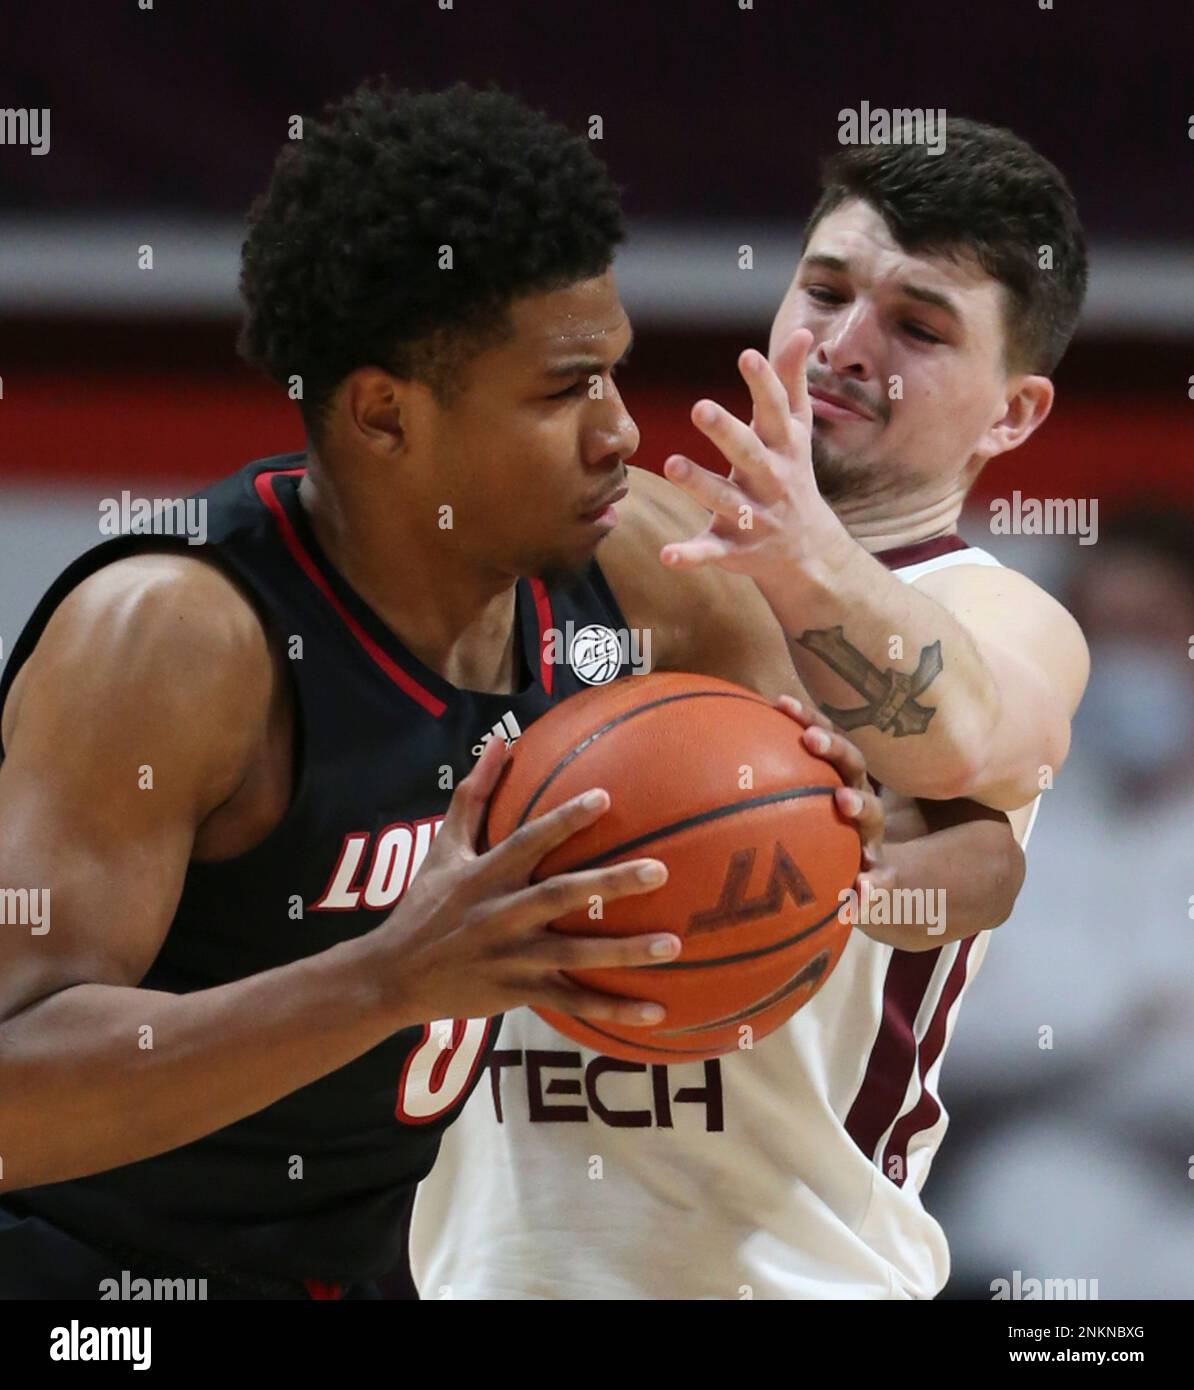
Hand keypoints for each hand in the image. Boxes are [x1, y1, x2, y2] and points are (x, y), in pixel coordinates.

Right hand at [375, 735, 678, 1026]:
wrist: (392, 976)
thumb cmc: (424, 905)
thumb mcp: (443, 847)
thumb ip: (474, 795)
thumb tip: (499, 741)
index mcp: (486, 875)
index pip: (529, 842)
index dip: (565, 821)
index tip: (604, 798)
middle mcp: (503, 915)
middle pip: (563, 896)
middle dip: (612, 884)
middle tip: (661, 871)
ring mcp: (514, 958)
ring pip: (577, 955)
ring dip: (626, 952)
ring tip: (672, 944)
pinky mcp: (520, 992)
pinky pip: (573, 1002)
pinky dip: (613, 1010)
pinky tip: (656, 1012)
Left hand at [658, 332, 846, 585]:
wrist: (809, 551)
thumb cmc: (792, 475)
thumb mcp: (797, 432)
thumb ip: (792, 384)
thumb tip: (801, 332)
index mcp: (782, 448)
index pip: (774, 411)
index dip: (764, 383)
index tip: (747, 355)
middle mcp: (769, 480)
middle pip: (748, 453)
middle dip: (726, 432)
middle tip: (698, 407)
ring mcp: (752, 516)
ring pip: (724, 499)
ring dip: (699, 484)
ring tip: (671, 464)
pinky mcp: (733, 548)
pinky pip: (710, 552)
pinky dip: (689, 556)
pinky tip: (667, 555)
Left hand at [774, 695, 896, 935]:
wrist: (863, 876)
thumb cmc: (814, 833)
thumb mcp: (793, 809)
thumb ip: (762, 786)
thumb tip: (708, 758)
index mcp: (837, 777)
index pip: (825, 739)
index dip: (807, 718)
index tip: (780, 703)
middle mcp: (858, 798)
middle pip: (854, 764)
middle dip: (834, 748)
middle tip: (810, 741)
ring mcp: (871, 834)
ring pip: (874, 813)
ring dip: (861, 804)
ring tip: (844, 801)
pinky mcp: (880, 873)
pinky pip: (883, 879)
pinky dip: (874, 885)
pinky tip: (862, 891)